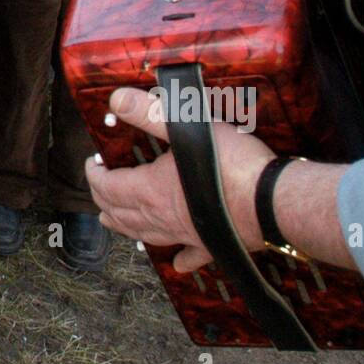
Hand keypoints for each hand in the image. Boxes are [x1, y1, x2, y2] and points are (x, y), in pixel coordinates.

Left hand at [85, 86, 274, 272]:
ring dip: (125, 228)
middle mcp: (161, 218)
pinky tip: (178, 264)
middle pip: (121, 214)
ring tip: (113, 223)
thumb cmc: (231, 164)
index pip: (109, 187)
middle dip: (103, 201)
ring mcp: (185, 235)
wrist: (271, 202)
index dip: (95, 176)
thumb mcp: (186, 127)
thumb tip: (116, 99)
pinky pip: (190, 256)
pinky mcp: (211, 245)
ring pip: (145, 235)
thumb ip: (150, 113)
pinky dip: (180, 258)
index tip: (92, 164)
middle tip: (98, 190)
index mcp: (150, 191)